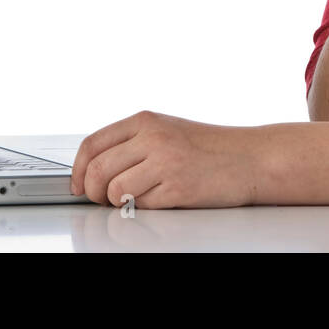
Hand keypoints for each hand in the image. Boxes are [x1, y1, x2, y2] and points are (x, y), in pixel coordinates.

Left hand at [68, 110, 261, 208]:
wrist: (251, 158)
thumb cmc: (211, 147)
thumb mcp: (167, 130)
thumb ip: (133, 143)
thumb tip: (93, 169)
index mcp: (145, 120)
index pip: (93, 144)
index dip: (77, 170)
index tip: (77, 185)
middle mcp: (153, 137)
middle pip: (97, 170)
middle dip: (93, 191)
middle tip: (103, 199)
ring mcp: (165, 162)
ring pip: (113, 190)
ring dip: (118, 201)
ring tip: (139, 197)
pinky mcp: (177, 188)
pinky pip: (141, 205)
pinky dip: (146, 208)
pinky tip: (164, 197)